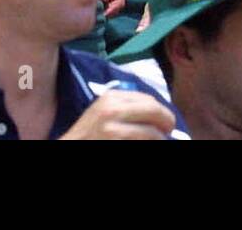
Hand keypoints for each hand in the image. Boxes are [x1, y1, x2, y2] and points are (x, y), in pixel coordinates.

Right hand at [59, 90, 175, 139]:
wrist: (71, 146)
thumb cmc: (89, 134)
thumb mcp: (104, 112)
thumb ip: (126, 108)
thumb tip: (158, 115)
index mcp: (112, 96)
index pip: (148, 99)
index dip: (162, 111)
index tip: (166, 122)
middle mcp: (113, 108)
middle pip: (153, 110)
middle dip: (167, 121)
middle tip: (170, 132)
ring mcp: (113, 128)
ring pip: (151, 132)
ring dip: (160, 139)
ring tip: (160, 142)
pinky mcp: (115, 141)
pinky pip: (143, 142)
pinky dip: (151, 144)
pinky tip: (149, 146)